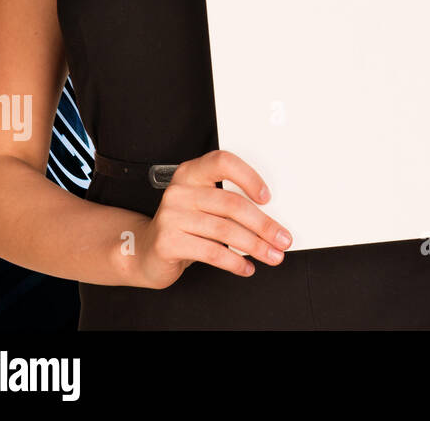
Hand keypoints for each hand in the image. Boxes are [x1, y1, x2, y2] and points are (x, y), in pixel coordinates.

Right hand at [127, 149, 292, 289]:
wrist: (146, 252)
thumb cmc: (185, 226)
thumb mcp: (205, 206)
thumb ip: (230, 203)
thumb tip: (272, 220)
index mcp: (191, 173)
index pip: (223, 163)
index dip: (249, 177)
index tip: (268, 198)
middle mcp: (179, 191)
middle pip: (232, 204)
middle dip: (264, 225)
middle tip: (283, 239)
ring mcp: (171, 216)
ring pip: (225, 231)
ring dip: (255, 246)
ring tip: (272, 256)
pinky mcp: (168, 242)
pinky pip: (211, 252)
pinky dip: (235, 262)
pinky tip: (246, 267)